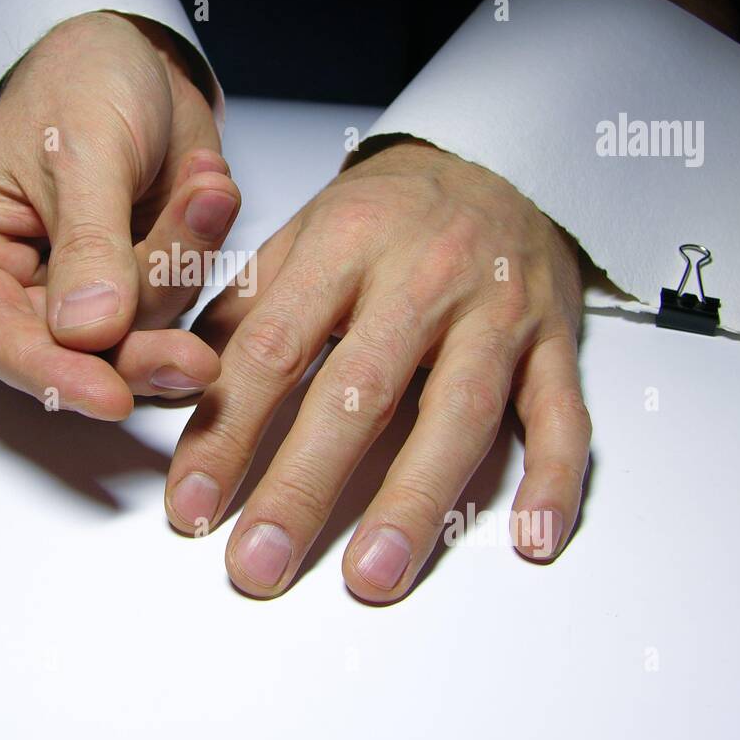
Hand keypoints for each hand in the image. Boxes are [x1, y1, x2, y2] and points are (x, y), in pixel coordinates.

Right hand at [0, 11, 239, 418]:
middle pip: (76, 355)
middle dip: (141, 346)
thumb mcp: (80, 151)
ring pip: (139, 332)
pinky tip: (208, 191)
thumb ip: (87, 244)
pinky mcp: (138, 288)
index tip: (110, 396)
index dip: (54, 375)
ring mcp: (82, 293)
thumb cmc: (79, 81)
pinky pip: (182, 301)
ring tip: (204, 189)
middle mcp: (17, 285)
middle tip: (194, 360)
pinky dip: (203, 251)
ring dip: (180, 264)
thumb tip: (88, 332)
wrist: (139, 56)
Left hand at [165, 138, 590, 600]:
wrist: (493, 162)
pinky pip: (565, 414)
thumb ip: (242, 308)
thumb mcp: (301, 233)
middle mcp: (425, 275)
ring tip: (372, 576)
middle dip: (303, 485)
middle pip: (360, 393)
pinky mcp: (557, 340)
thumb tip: (174, 386)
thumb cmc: (384, 213)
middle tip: (259, 563)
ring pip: (460, 414)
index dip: (227, 431)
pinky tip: (532, 537)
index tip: (193, 506)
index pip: (274, 348)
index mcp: (345, 243)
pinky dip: (555, 478)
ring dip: (415, 502)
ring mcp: (498, 310)